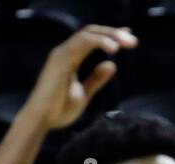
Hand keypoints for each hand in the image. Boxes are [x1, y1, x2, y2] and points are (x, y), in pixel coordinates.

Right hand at [20, 25, 136, 130]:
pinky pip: (83, 42)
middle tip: (134, 42)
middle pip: (92, 32)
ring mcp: (61, 53)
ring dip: (110, 35)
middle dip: (114, 33)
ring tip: (127, 43)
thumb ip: (95, 80)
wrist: (40, 121)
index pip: (92, 39)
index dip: (110, 35)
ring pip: (88, 34)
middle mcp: (64, 52)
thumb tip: (112, 65)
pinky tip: (113, 49)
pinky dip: (99, 42)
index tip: (129, 38)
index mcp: (69, 58)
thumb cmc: (57, 111)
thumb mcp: (83, 94)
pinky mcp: (60, 59)